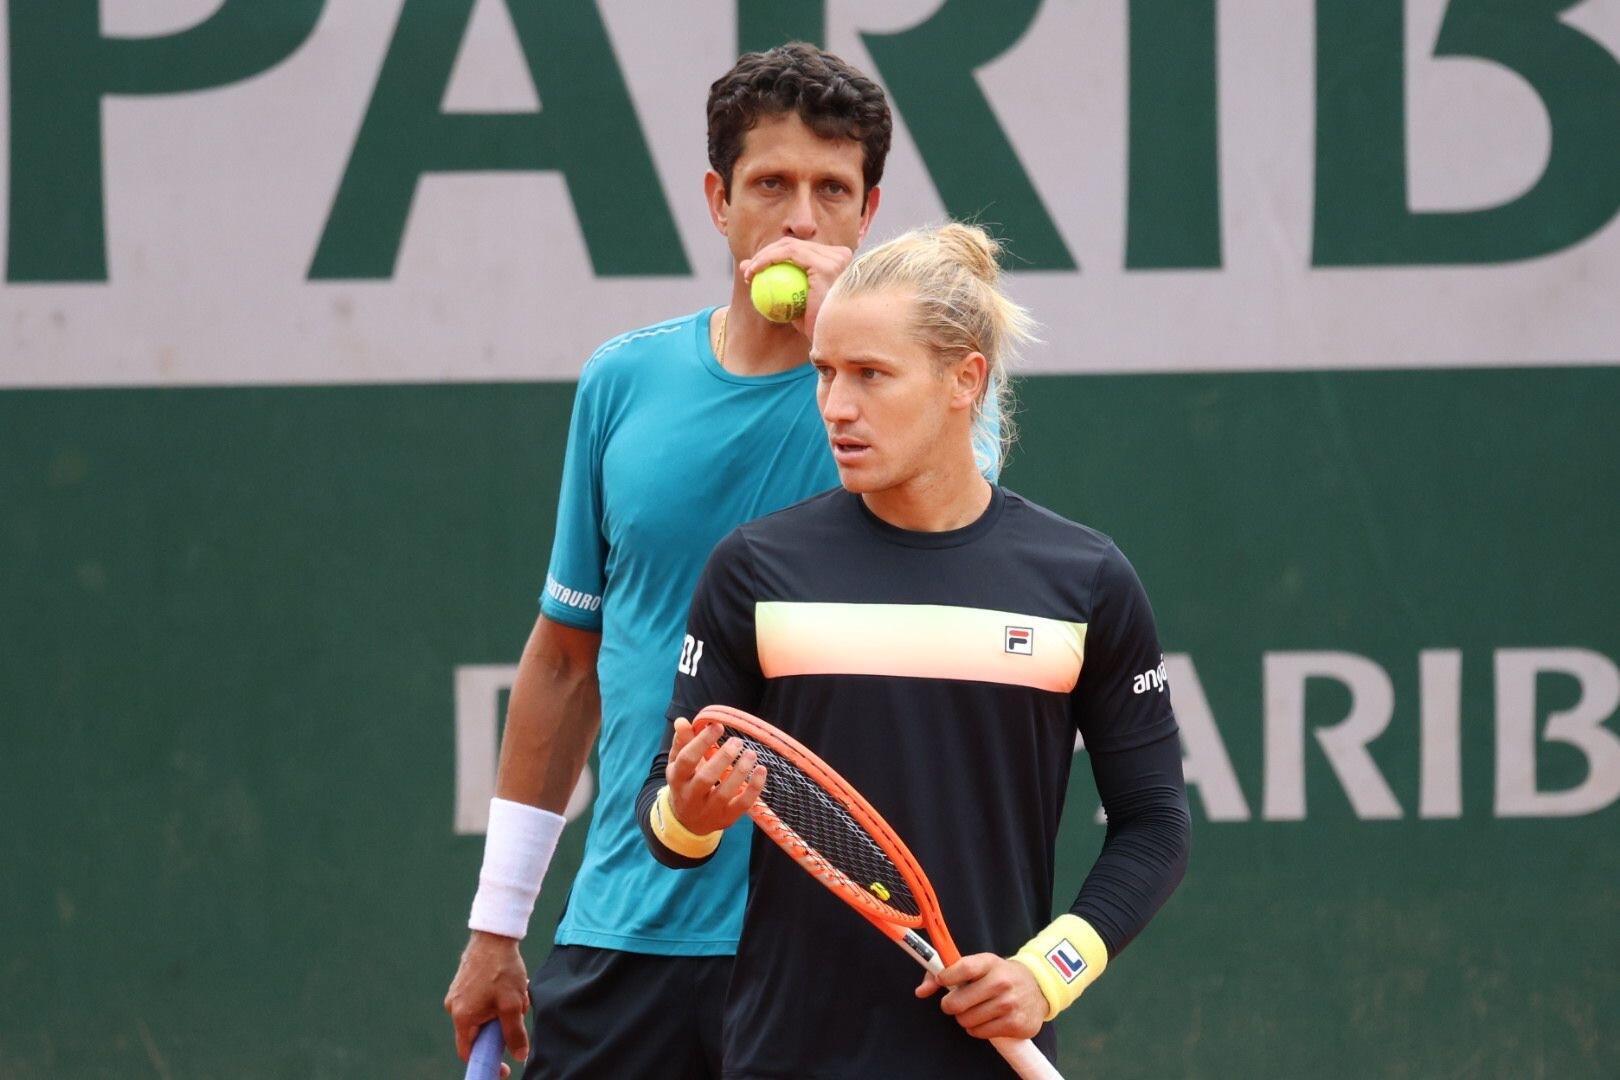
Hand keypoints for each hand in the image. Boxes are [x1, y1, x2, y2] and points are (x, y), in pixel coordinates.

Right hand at [444, 930, 530, 1076]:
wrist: (493, 935)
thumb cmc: (501, 969)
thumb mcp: (512, 1004)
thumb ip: (514, 1033)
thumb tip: (519, 1056)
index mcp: (462, 1017)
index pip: (469, 1052)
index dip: (486, 1062)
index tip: (503, 1067)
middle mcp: (453, 1008)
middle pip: (476, 1034)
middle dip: (499, 1029)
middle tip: (516, 1016)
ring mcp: (456, 996)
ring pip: (480, 1017)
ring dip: (499, 1012)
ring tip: (514, 995)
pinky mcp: (462, 985)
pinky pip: (478, 1003)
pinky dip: (494, 1001)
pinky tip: (507, 986)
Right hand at [665, 716, 766, 835]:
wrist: (687, 822)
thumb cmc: (686, 783)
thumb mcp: (679, 764)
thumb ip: (682, 742)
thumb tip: (682, 721)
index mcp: (677, 779)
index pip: (687, 759)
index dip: (702, 741)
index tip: (718, 726)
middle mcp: (690, 797)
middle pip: (705, 778)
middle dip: (723, 758)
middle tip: (737, 741)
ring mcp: (708, 810)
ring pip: (724, 793)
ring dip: (740, 772)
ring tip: (751, 753)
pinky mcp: (726, 818)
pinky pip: (742, 805)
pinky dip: (754, 788)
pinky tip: (761, 770)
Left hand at [739, 238, 854, 339]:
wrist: (829, 341)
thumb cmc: (813, 326)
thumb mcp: (790, 303)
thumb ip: (772, 282)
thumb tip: (744, 266)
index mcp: (837, 260)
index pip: (800, 249)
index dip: (773, 254)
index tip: (755, 270)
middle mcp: (841, 256)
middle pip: (795, 244)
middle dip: (766, 253)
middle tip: (749, 270)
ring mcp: (835, 259)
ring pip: (789, 245)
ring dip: (763, 256)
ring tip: (749, 272)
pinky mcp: (826, 266)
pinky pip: (790, 253)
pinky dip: (769, 259)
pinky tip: (754, 271)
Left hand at [915, 953, 1046, 1040]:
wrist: (1037, 987)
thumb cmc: (999, 975)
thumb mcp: (979, 966)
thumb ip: (946, 973)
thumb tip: (920, 991)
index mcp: (990, 963)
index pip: (962, 968)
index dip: (945, 977)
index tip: (942, 980)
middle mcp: (1001, 982)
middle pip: (957, 1002)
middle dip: (951, 1005)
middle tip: (958, 1002)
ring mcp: (1009, 1004)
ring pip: (966, 1020)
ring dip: (965, 1018)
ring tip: (976, 1009)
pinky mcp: (1015, 1024)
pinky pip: (979, 1033)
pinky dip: (977, 1029)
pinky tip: (987, 1018)